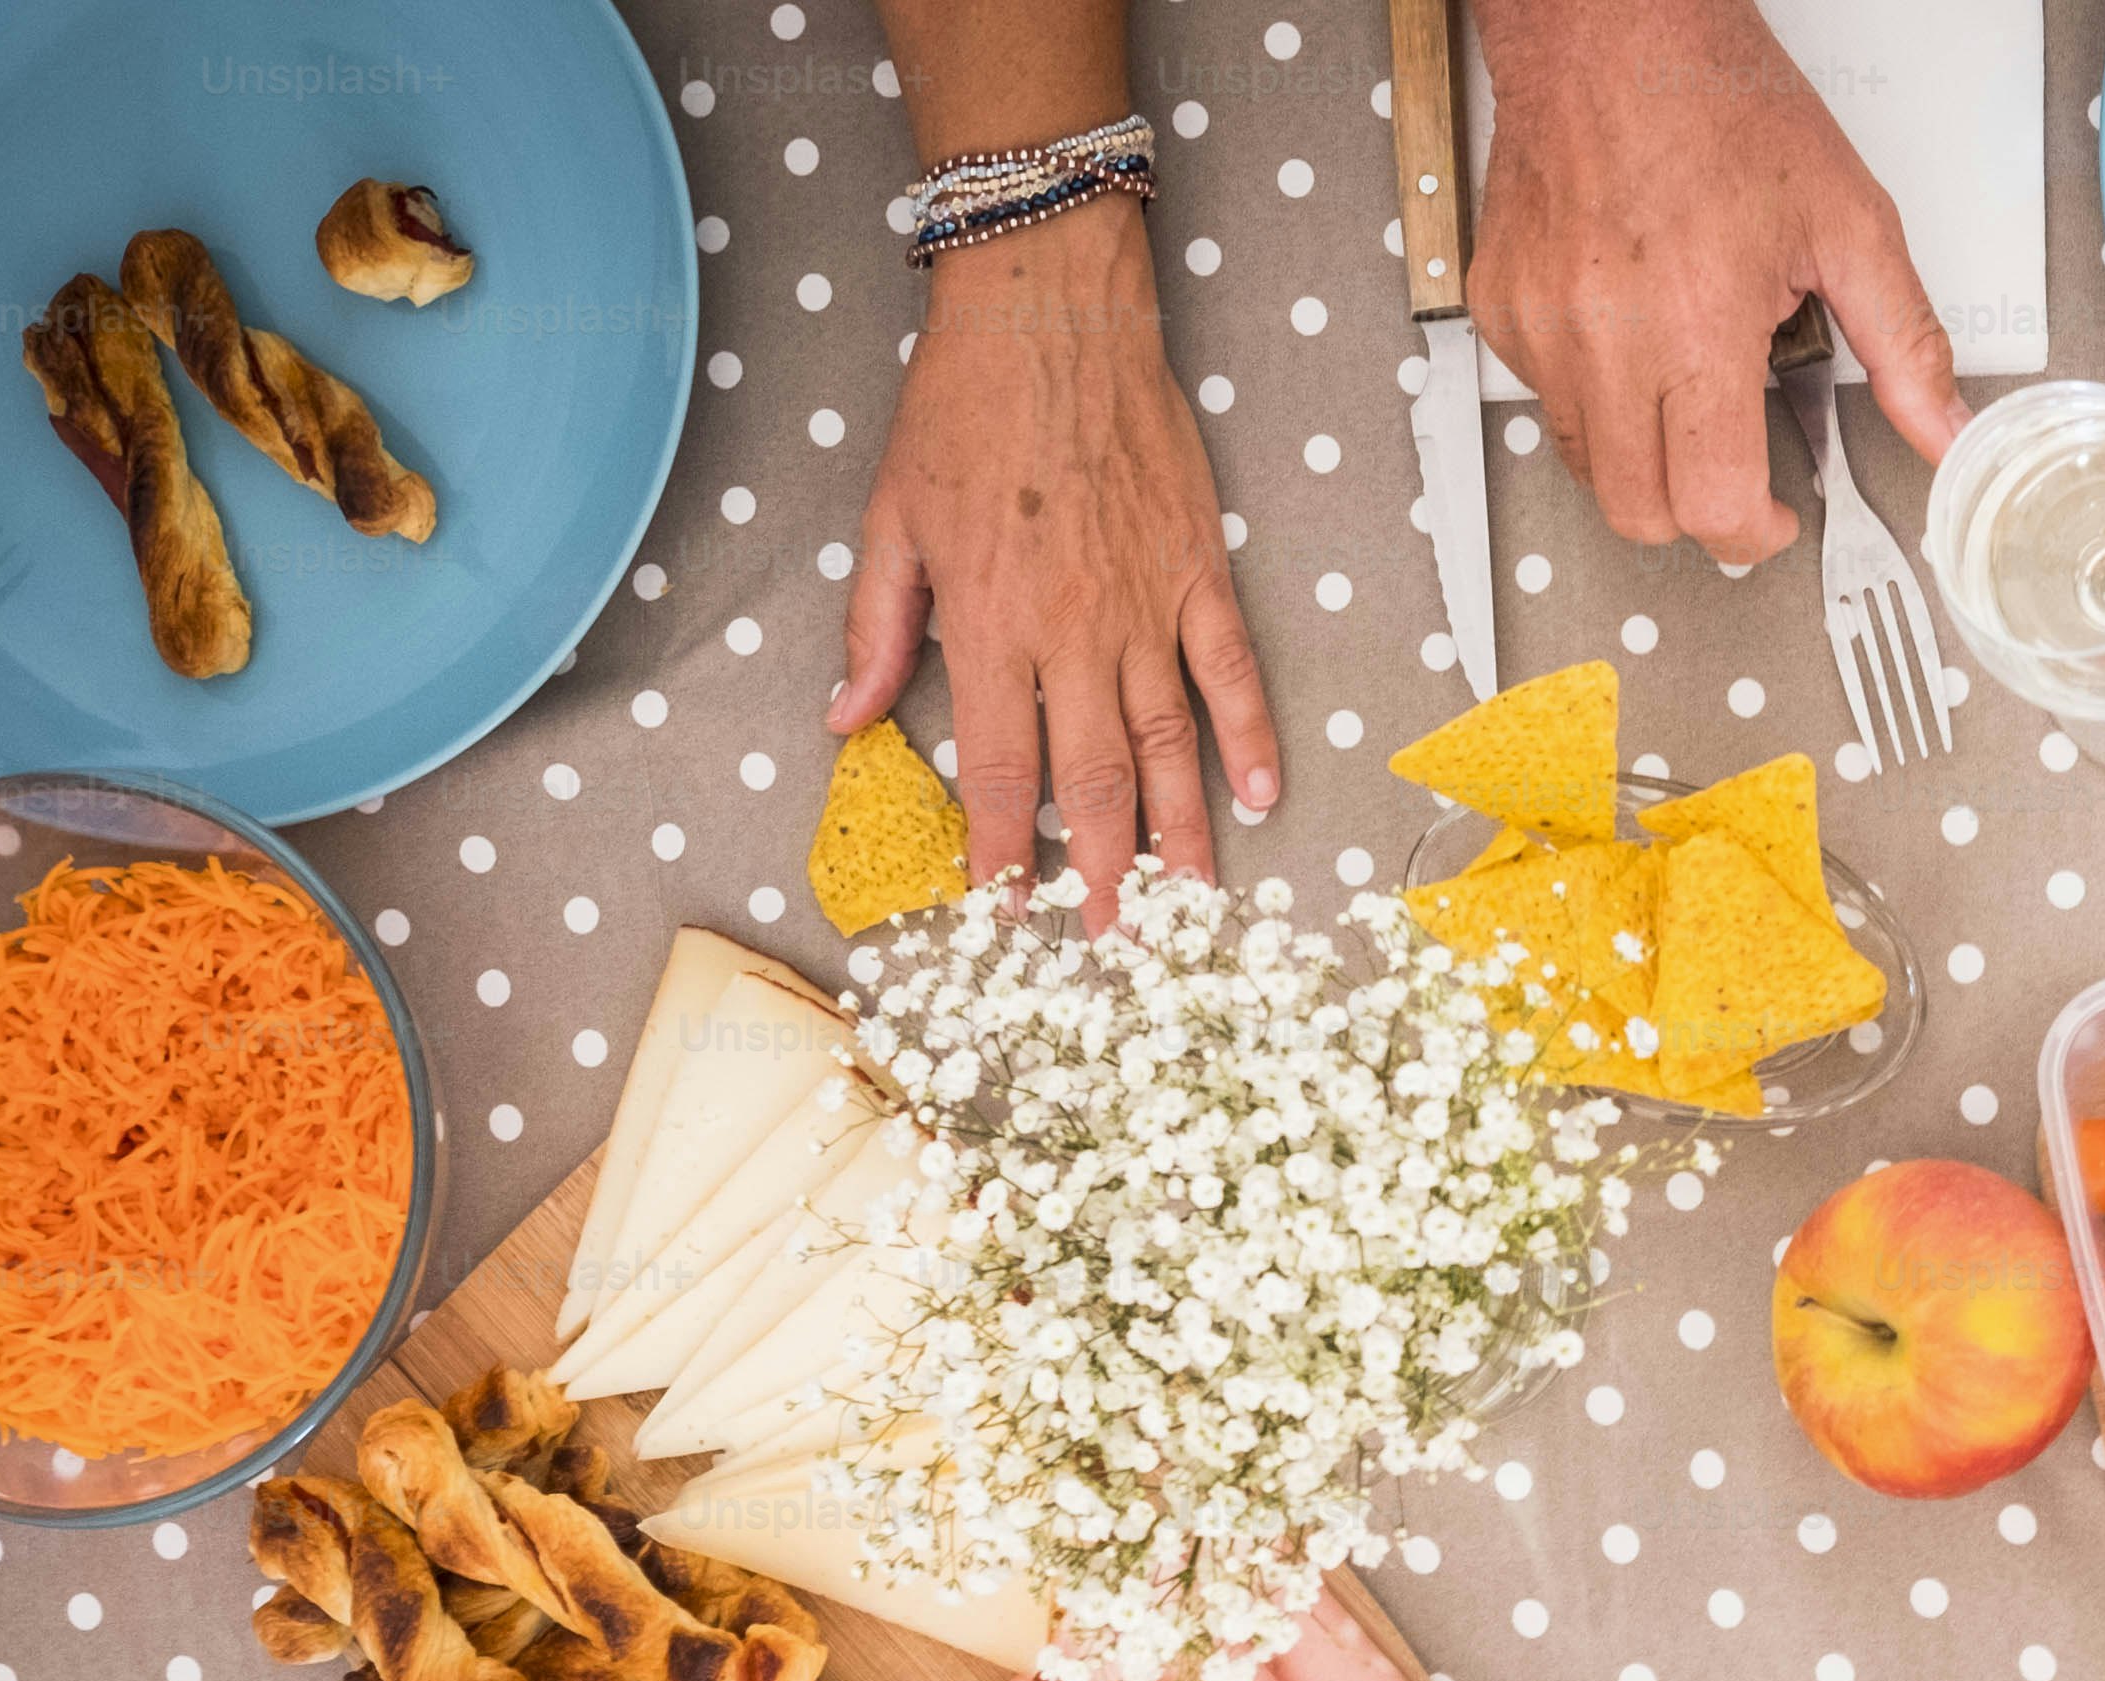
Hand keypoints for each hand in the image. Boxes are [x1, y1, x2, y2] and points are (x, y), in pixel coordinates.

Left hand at [834, 198, 1280, 921]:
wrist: (1048, 318)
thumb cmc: (961, 413)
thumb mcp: (890, 522)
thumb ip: (874, 629)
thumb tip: (846, 720)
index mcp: (990, 627)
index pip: (998, 769)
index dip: (1002, 849)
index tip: (1005, 905)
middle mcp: (1073, 634)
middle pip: (1091, 781)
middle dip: (1098, 872)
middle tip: (1110, 938)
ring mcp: (1146, 608)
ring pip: (1166, 745)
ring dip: (1179, 833)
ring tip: (1189, 905)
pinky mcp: (1197, 572)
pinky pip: (1231, 672)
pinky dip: (1249, 736)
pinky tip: (1259, 793)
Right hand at [1466, 0, 1967, 564]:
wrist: (1610, 31)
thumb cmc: (1717, 105)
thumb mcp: (1847, 222)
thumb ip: (1904, 342)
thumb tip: (1945, 429)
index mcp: (1694, 322)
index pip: (1709, 502)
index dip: (1752, 533)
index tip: (1773, 517)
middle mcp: (1604, 335)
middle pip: (1638, 512)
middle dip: (1696, 514)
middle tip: (1733, 473)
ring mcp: (1540, 326)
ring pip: (1586, 467)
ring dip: (1642, 458)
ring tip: (1685, 382)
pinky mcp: (1500, 309)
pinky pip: (1544, 400)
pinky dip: (1593, 396)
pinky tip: (1631, 335)